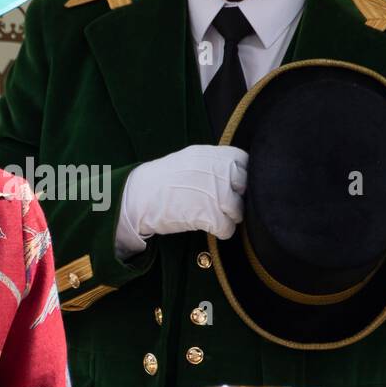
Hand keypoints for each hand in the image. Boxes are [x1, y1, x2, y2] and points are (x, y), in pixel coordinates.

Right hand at [115, 145, 247, 256]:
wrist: (138, 196)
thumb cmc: (162, 180)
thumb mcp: (191, 159)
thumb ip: (215, 163)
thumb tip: (237, 174)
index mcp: (214, 154)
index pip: (246, 163)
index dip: (241, 177)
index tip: (230, 185)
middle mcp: (219, 170)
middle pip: (246, 188)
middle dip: (238, 198)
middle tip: (221, 204)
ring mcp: (216, 193)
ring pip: (239, 211)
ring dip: (228, 217)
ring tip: (211, 215)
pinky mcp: (210, 215)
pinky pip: (228, 229)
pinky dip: (220, 231)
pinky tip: (206, 226)